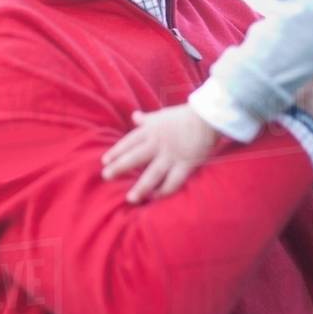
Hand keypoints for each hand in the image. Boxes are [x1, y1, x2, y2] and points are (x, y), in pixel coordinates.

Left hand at [101, 104, 220, 202]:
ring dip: (141, 187)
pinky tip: (155, 198)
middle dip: (120, 167)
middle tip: (106, 176)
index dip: (116, 151)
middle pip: (136, 157)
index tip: (105, 161)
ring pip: (153, 173)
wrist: (208, 117)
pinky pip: (174, 181)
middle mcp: (158, 143)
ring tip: (130, 198)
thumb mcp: (161, 115)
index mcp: (151, 130)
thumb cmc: (183, 116)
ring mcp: (172, 155)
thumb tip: (134, 116)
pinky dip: (165, 190)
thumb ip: (146, 119)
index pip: (129, 142)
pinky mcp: (186, 165)